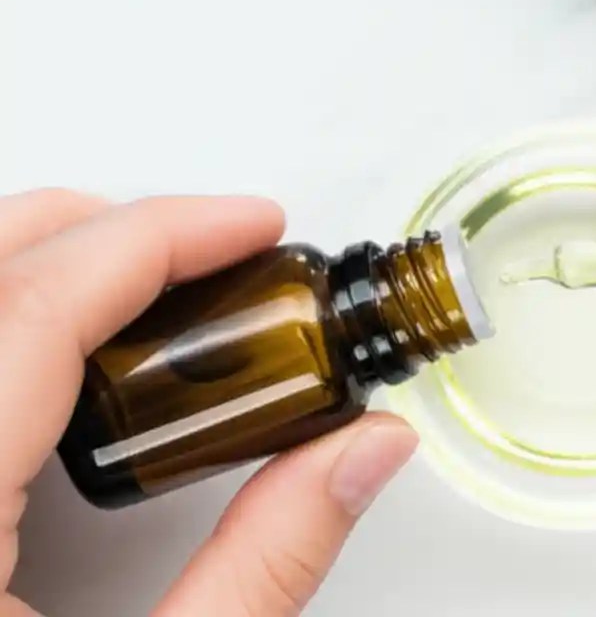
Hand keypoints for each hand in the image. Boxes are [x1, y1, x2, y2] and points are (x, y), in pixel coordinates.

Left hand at [0, 192, 419, 615]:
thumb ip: (267, 563)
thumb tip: (368, 448)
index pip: (31, 307)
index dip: (156, 236)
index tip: (254, 225)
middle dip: (102, 226)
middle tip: (215, 245)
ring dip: (58, 264)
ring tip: (168, 290)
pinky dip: (22, 317)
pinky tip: (89, 357)